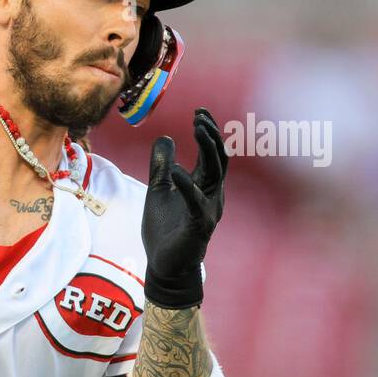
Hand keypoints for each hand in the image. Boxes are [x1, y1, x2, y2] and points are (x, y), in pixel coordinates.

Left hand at [140, 108, 228, 308]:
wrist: (164, 265)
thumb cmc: (164, 229)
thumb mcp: (158, 190)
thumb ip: (161, 166)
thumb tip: (163, 137)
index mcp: (203, 185)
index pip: (211, 153)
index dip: (209, 131)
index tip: (199, 112)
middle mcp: (211, 194)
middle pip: (219, 158)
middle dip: (212, 135)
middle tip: (200, 117)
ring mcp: (208, 209)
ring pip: (215, 174)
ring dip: (207, 150)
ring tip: (196, 129)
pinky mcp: (199, 225)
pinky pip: (196, 201)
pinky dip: (186, 184)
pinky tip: (176, 170)